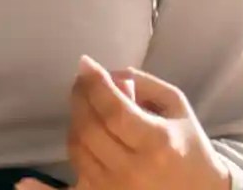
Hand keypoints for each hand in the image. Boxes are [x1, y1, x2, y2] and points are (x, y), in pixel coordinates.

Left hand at [65, 55, 231, 189]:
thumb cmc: (188, 145)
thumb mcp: (176, 106)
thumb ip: (144, 85)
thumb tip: (109, 75)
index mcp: (158, 142)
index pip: (115, 111)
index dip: (95, 85)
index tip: (85, 64)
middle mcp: (133, 169)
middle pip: (90, 129)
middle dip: (80, 98)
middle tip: (82, 81)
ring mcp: (114, 189)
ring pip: (77, 149)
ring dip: (76, 121)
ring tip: (86, 106)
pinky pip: (74, 176)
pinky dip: (64, 162)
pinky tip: (54, 158)